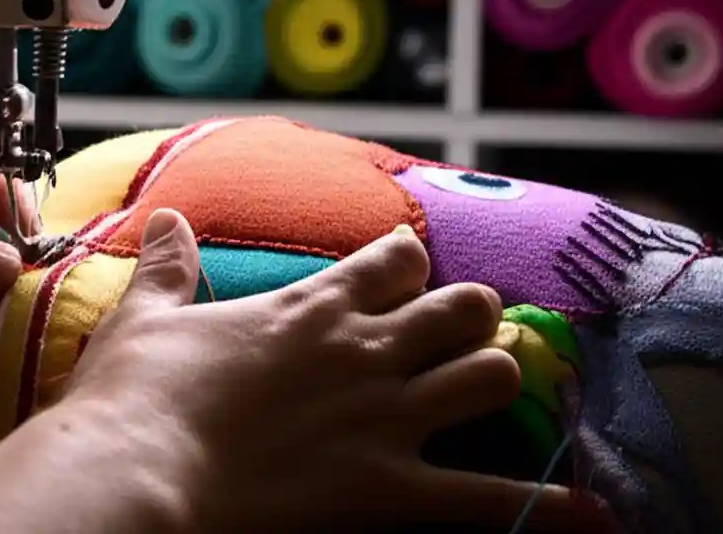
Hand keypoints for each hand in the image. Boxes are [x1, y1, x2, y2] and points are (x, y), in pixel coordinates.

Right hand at [58, 208, 616, 532]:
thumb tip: (165, 217)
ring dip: (498, 379)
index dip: (408, 264)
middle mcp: (363, 351)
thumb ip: (168, 267)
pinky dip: (542, 507)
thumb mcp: (145, 319)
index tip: (403, 276)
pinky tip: (587, 513)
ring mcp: (384, 420)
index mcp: (310, 307)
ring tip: (493, 389)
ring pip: (493, 376)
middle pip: (464, 309)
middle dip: (472, 316)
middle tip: (457, 334)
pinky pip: (489, 498)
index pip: (395, 259)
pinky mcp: (389, 490)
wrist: (138, 475)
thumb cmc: (135, 396)